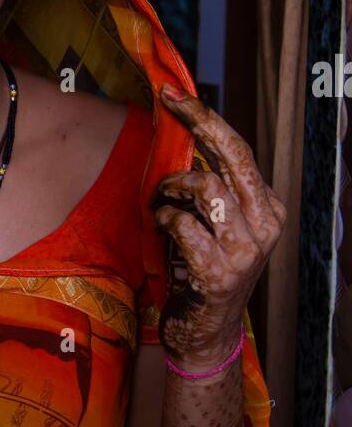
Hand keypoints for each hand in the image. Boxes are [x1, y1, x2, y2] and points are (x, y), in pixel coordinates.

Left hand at [152, 85, 286, 369]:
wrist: (205, 331)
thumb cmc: (201, 269)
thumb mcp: (214, 223)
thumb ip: (209, 187)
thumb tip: (182, 136)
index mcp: (266, 206)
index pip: (239, 150)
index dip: (207, 118)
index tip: (175, 95)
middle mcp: (265, 223)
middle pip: (232, 156)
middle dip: (197, 123)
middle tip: (167, 106)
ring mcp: (247, 249)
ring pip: (206, 187)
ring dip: (171, 189)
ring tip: (161, 203)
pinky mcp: (221, 271)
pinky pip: (183, 225)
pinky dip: (164, 220)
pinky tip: (160, 229)